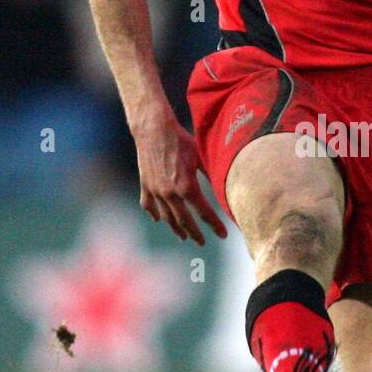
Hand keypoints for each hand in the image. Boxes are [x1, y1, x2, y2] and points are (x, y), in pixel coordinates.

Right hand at [133, 105, 226, 245]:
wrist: (153, 129)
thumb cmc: (181, 140)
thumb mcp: (200, 157)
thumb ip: (212, 175)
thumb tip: (226, 186)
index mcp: (187, 187)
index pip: (205, 213)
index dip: (215, 226)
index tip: (223, 235)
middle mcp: (170, 193)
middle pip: (184, 221)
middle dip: (195, 234)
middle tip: (202, 242)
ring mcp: (156, 191)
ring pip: (166, 217)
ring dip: (176, 229)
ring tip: (183, 237)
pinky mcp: (145, 185)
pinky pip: (149, 205)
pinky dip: (154, 214)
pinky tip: (158, 219)